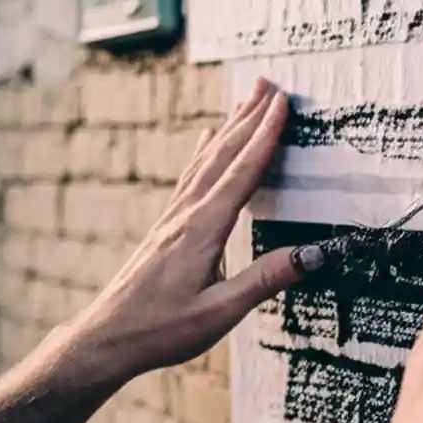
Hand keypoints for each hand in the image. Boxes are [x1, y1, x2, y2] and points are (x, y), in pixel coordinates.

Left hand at [55, 77, 295, 388]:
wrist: (106, 338)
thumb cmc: (162, 330)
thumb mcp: (222, 312)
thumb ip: (268, 279)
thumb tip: (316, 253)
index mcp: (202, 230)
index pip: (242, 173)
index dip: (266, 136)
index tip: (283, 103)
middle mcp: (185, 215)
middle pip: (223, 155)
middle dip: (248, 117)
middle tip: (269, 83)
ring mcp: (172, 219)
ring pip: (206, 160)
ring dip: (229, 128)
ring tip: (246, 100)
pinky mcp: (165, 228)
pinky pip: (191, 176)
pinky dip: (206, 151)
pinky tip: (207, 140)